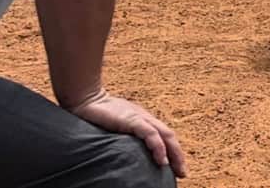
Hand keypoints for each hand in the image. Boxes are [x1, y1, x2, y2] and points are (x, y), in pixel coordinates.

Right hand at [70, 91, 187, 177]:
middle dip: (178, 155)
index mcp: (143, 119)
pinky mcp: (132, 120)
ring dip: (174, 153)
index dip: (172, 150)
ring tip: (178, 169)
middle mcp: (146, 118)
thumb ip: (125, 134)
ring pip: (165, 135)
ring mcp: (140, 118)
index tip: (177, 167)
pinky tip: (162, 160)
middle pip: (169, 136)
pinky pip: (150, 134)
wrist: (86, 97)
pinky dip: (158, 147)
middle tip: (183, 173)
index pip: (164, 135)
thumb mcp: (116, 126)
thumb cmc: (97, 113)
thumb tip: (127, 151)